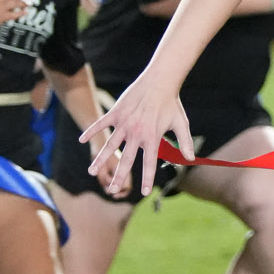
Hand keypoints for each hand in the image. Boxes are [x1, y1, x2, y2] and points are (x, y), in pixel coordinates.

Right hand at [84, 77, 194, 200]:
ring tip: (92, 171)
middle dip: (119, 176)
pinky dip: (91, 131)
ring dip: (100, 159)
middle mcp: (137, 133)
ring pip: (110, 145)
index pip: (149, 163)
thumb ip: (185, 142)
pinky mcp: (116, 113)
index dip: (147, 178)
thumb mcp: (181, 124)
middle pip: (126, 159)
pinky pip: (101, 124)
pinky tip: (82, 140)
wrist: (160, 81)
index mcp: (152, 138)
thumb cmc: (171, 103)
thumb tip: (191, 159)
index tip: (144, 192)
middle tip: (112, 190)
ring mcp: (124, 123)